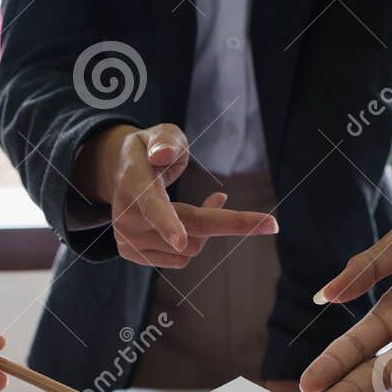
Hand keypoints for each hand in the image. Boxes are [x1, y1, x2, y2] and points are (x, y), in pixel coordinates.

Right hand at [79, 123, 276, 268]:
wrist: (120, 176)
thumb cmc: (149, 150)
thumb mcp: (159, 134)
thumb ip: (166, 140)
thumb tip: (162, 156)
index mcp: (133, 185)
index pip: (153, 207)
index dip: (168, 223)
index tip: (180, 239)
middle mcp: (127, 218)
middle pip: (190, 231)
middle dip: (232, 225)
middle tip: (271, 224)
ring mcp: (129, 241)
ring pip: (189, 249)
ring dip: (208, 229)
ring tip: (211, 202)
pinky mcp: (135, 256)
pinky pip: (181, 258)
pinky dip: (194, 240)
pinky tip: (187, 224)